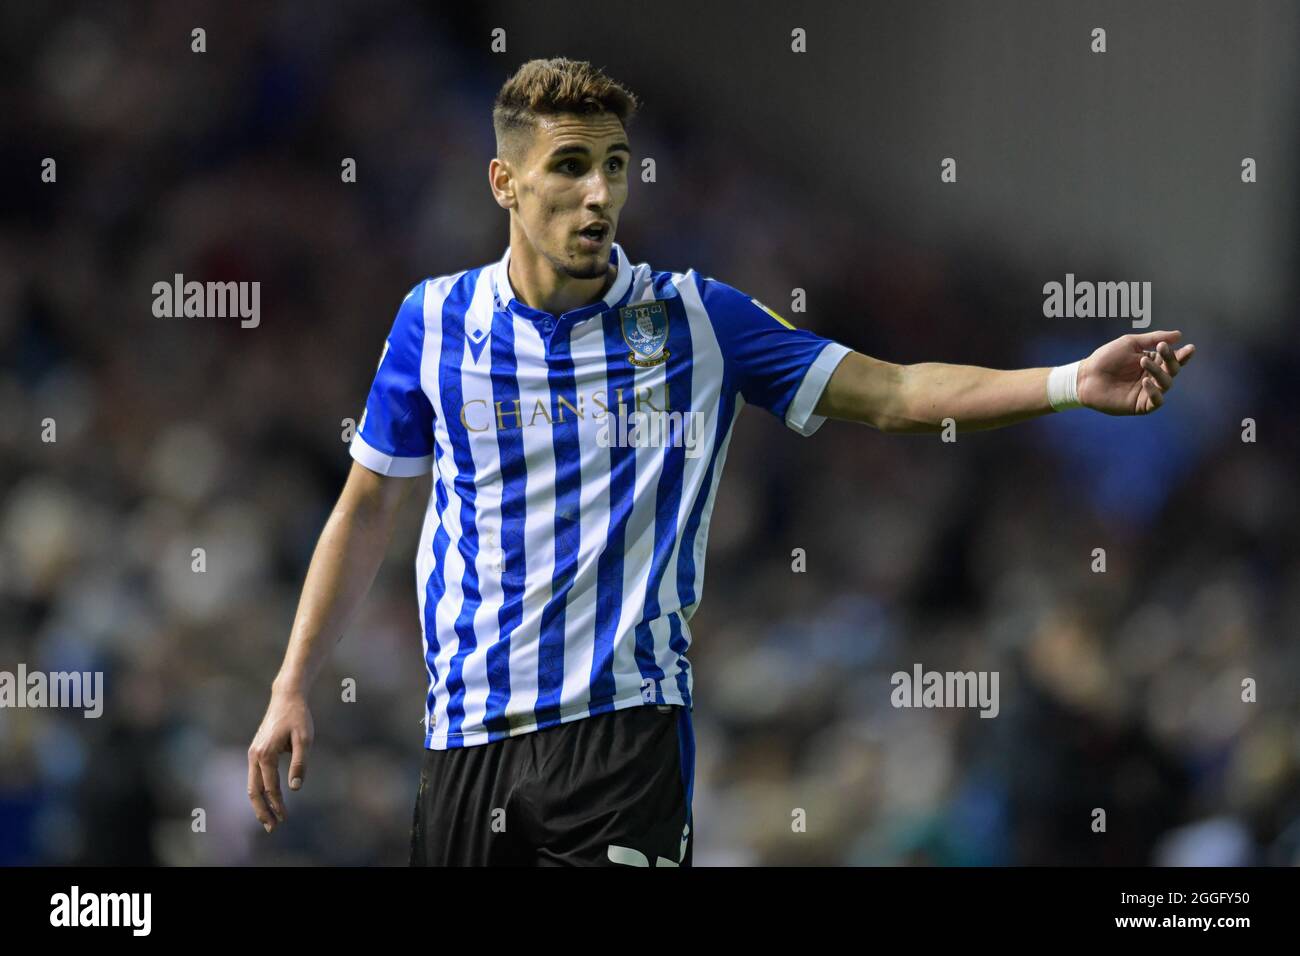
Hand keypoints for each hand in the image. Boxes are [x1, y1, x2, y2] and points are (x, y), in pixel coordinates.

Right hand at [247, 688, 312, 832]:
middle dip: (262, 811)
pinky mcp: (256, 752)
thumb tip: (295, 788)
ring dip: (259, 804)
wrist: (286, 697)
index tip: (285, 818)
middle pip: (254, 791)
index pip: (270, 787)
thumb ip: (300, 763)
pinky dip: (259, 792)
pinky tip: (268, 800)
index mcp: (266, 754)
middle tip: (272, 828)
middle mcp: (255, 756)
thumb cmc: (298, 717)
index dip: (278, 805)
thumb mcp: (305, 739)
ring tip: (268, 819)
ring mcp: (253, 754)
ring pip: (252, 785)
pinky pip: (254, 777)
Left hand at [1077, 330, 1195, 414]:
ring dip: (1158, 372)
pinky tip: (1145, 381)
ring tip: (1143, 361)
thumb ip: (1153, 339)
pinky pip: (1156, 401)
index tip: (1189, 348)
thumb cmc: (1106, 358)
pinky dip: (1154, 392)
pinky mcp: (1140, 405)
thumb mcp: (1130, 343)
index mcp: (1152, 362)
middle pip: (1172, 370)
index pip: (1173, 359)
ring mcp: (1147, 391)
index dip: (1182, 355)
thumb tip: (1179, 335)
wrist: (1085, 376)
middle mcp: (1152, 377)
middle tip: (1162, 348)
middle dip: (1171, 359)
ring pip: (1166, 384)